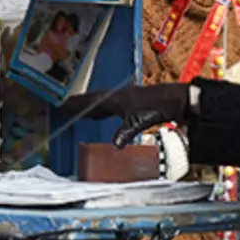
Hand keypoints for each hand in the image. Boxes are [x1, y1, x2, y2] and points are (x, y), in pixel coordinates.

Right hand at [60, 83, 190, 148]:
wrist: (176, 98)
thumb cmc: (158, 106)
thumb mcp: (139, 121)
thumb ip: (125, 132)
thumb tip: (115, 145)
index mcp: (117, 98)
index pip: (93, 101)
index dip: (78, 104)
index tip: (63, 105)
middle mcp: (120, 95)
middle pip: (95, 98)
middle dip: (81, 102)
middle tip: (67, 105)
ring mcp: (127, 96)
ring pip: (104, 100)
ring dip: (91, 104)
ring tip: (80, 108)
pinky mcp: (134, 101)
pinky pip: (112, 102)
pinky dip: (103, 107)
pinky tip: (104, 112)